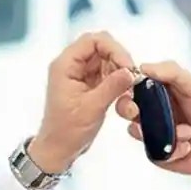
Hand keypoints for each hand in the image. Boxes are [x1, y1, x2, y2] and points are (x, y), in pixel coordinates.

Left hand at [28, 31, 136, 173]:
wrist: (58, 149)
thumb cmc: (67, 130)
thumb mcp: (92, 108)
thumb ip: (112, 86)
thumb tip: (131, 71)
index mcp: (65, 65)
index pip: (92, 41)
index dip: (114, 48)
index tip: (128, 66)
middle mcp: (72, 65)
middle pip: (101, 47)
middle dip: (119, 59)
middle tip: (132, 76)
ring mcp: (80, 74)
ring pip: (106, 59)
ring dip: (120, 71)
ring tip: (129, 88)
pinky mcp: (88, 84)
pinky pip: (107, 73)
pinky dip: (118, 80)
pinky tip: (124, 94)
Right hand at [114, 60, 190, 189]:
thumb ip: (173, 72)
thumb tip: (142, 66)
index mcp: (161, 92)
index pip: (134, 85)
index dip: (127, 86)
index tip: (130, 87)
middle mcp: (154, 112)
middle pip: (126, 108)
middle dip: (128, 109)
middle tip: (137, 113)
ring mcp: (154, 133)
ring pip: (135, 130)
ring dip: (162, 131)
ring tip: (188, 133)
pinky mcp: (157, 153)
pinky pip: (151, 150)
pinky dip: (173, 149)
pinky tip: (189, 147)